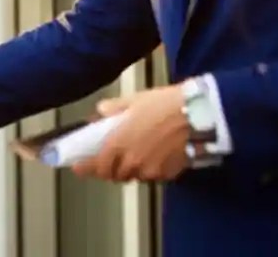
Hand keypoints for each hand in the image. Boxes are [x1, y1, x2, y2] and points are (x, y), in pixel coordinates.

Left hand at [72, 85, 190, 182]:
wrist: (198, 115)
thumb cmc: (165, 104)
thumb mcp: (135, 100)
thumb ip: (115, 108)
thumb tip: (101, 111)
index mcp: (119, 143)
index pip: (97, 164)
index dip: (87, 167)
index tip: (79, 166)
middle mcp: (132, 161)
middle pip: (115, 175)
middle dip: (110, 169)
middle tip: (109, 161)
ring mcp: (151, 170)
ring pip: (135, 177)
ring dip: (130, 170)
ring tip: (133, 155)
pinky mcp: (169, 174)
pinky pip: (153, 177)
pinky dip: (149, 170)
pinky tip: (153, 156)